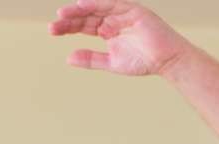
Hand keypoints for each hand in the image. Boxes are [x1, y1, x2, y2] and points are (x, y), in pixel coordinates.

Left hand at [48, 0, 189, 76]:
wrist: (166, 61)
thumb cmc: (142, 62)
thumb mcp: (111, 63)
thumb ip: (91, 59)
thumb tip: (68, 58)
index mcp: (108, 31)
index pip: (84, 26)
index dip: (68, 27)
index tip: (53, 30)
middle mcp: (113, 20)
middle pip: (87, 16)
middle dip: (70, 20)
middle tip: (53, 26)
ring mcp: (123, 14)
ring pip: (97, 9)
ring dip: (80, 10)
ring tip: (63, 14)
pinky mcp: (134, 11)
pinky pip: (114, 4)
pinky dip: (98, 3)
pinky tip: (83, 5)